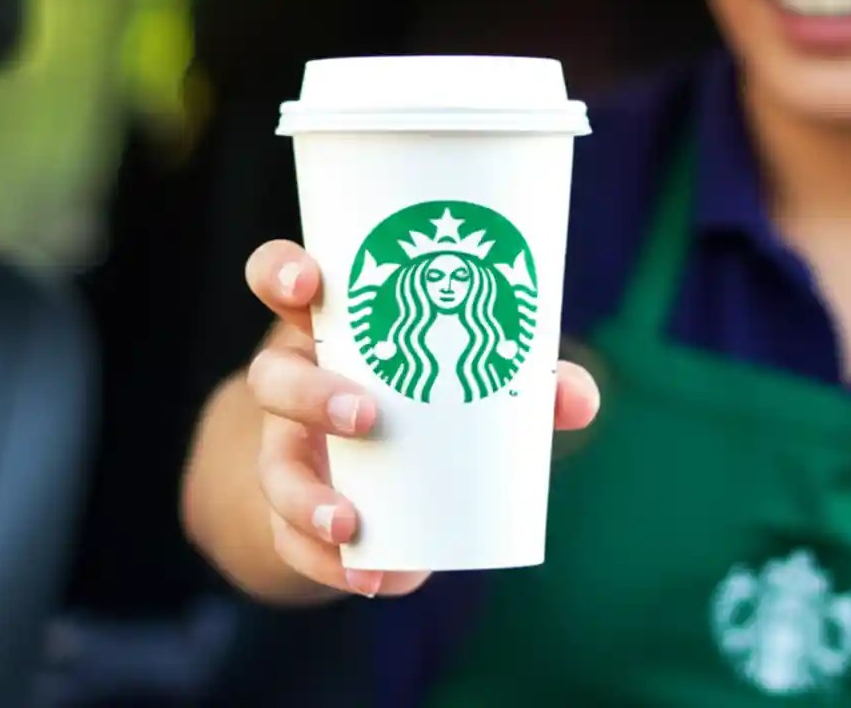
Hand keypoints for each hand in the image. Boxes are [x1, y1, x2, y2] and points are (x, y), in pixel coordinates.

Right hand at [243, 240, 600, 597]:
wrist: (374, 476)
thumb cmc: (428, 397)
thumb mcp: (472, 376)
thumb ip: (529, 382)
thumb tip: (580, 400)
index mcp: (333, 329)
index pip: (282, 281)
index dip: (281, 272)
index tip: (308, 282)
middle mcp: (297, 384)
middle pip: (271, 374)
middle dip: (309, 393)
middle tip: (364, 415)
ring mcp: (288, 450)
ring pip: (274, 467)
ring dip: (307, 496)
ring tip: (350, 523)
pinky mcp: (294, 512)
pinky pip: (292, 539)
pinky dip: (328, 562)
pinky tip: (369, 578)